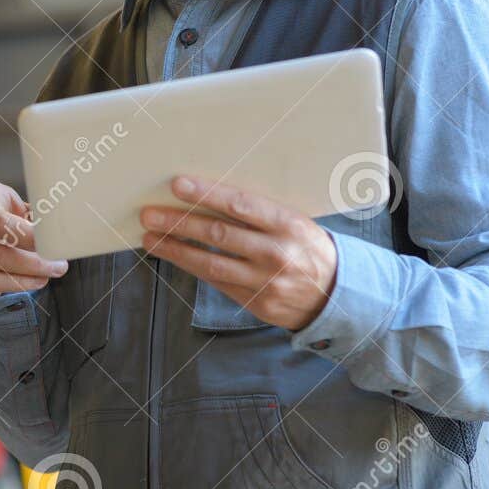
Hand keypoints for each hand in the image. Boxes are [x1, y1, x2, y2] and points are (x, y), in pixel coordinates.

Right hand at [0, 156, 68, 300]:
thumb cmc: (19, 228)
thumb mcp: (29, 213)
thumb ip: (42, 215)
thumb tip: (60, 225)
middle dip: (32, 240)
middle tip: (57, 251)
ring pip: (2, 259)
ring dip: (36, 266)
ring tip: (57, 266)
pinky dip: (24, 282)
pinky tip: (39, 279)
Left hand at [139, 175, 336, 330]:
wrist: (339, 296)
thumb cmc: (308, 247)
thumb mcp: (296, 221)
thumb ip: (260, 212)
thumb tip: (210, 195)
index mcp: (289, 225)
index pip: (241, 205)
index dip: (207, 195)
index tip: (177, 185)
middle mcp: (277, 254)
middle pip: (218, 235)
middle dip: (179, 223)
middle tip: (149, 214)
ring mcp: (266, 282)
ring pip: (211, 264)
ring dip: (175, 250)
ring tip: (150, 238)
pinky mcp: (257, 304)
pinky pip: (217, 283)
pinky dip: (192, 267)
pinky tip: (173, 255)